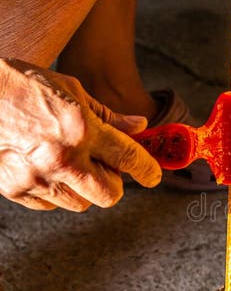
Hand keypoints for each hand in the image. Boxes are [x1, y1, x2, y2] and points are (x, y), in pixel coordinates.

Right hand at [0, 59, 160, 210]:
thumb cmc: (24, 86)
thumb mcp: (71, 89)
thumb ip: (108, 115)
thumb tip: (139, 128)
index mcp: (80, 128)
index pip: (128, 158)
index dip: (148, 169)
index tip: (154, 175)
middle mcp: (62, 157)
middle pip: (110, 194)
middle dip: (113, 183)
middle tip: (104, 166)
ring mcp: (38, 177)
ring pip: (80, 203)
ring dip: (82, 188)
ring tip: (66, 160)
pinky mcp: (16, 189)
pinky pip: (50, 204)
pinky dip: (54, 191)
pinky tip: (43, 166)